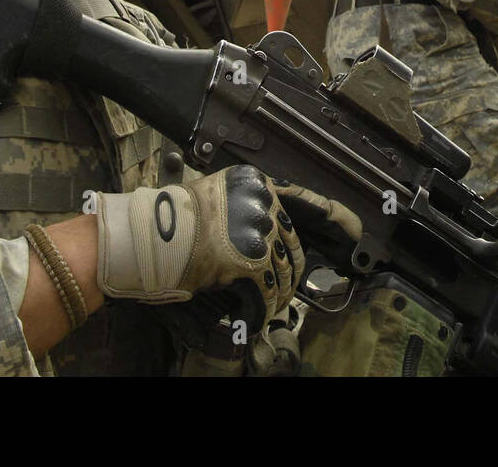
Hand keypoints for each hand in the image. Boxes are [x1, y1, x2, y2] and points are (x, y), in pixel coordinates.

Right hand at [96, 166, 358, 332]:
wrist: (139, 239)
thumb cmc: (169, 224)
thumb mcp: (217, 200)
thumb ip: (251, 209)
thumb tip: (284, 238)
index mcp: (255, 183)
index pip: (307, 202)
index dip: (338, 220)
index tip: (358, 232)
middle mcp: (261, 202)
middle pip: (293, 246)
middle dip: (289, 272)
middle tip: (275, 287)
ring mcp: (256, 231)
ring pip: (283, 275)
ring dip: (274, 295)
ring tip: (258, 302)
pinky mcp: (248, 262)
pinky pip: (266, 295)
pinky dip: (259, 310)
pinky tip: (248, 313)